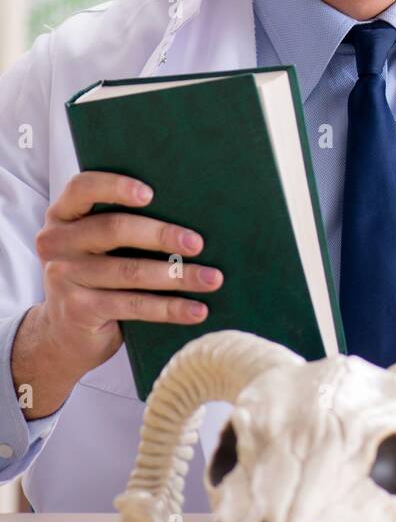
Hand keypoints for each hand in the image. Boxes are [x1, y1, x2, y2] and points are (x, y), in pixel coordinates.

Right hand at [14, 172, 222, 417]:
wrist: (63, 334)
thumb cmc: (95, 276)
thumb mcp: (96, 245)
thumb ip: (121, 225)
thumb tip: (189, 210)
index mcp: (64, 215)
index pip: (82, 188)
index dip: (116, 187)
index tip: (151, 193)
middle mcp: (57, 242)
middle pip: (114, 229)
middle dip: (161, 235)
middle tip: (197, 243)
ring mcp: (64, 277)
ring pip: (130, 271)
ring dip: (177, 275)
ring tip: (212, 278)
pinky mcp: (79, 310)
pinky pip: (134, 305)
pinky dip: (170, 308)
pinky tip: (197, 310)